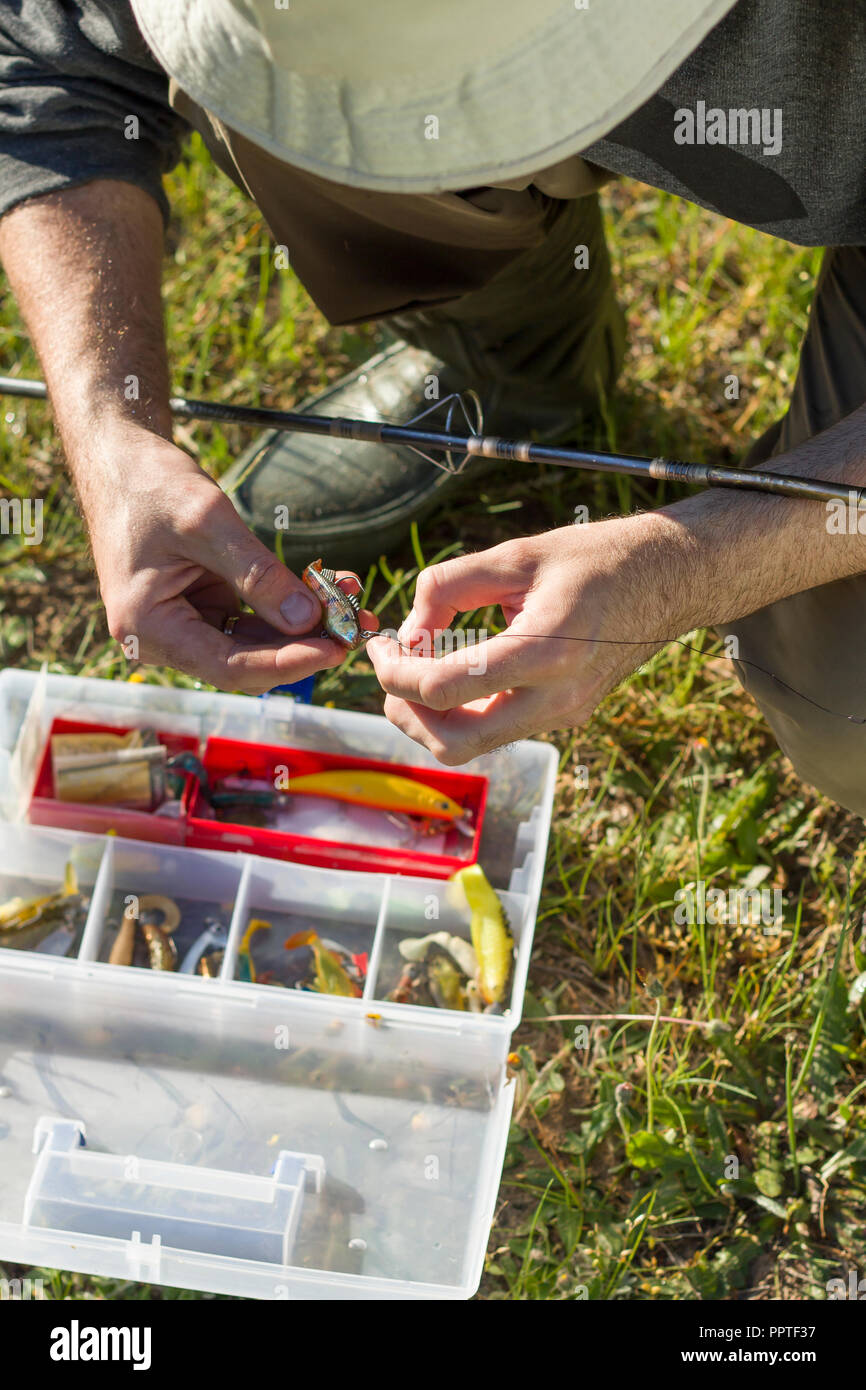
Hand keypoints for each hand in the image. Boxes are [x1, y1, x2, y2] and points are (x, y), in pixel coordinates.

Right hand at [80, 428, 376, 691]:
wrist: (119, 460)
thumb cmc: (149, 484)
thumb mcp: (207, 521)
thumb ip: (257, 574)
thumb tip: (306, 619)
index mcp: (148, 627)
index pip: (228, 666)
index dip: (286, 663)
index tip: (334, 649)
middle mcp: (163, 638)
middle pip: (245, 660)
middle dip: (302, 645)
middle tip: (356, 628)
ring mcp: (184, 624)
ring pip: (254, 642)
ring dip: (302, 625)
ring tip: (351, 602)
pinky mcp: (202, 606)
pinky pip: (250, 618)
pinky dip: (287, 606)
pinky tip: (326, 588)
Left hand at [367, 521, 663, 763]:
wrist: (670, 580)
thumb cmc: (596, 559)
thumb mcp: (516, 553)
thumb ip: (449, 587)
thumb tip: (408, 632)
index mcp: (546, 651)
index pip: (443, 690)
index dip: (395, 673)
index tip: (381, 646)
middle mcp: (557, 697)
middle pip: (453, 743)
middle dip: (405, 712)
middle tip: (389, 669)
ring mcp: (563, 714)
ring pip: (471, 746)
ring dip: (429, 717)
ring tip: (413, 667)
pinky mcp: (563, 716)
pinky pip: (495, 730)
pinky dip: (459, 711)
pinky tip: (451, 669)